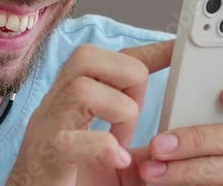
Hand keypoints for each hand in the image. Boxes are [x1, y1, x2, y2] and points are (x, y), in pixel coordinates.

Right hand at [6, 40, 173, 185]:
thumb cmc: (71, 182)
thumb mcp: (111, 156)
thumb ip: (133, 140)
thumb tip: (171, 133)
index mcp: (68, 100)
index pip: (104, 59)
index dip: (143, 50)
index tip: (175, 49)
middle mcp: (54, 106)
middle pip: (87, 56)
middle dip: (126, 79)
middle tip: (131, 116)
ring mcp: (47, 129)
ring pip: (82, 89)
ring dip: (118, 113)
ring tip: (121, 142)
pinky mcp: (46, 158)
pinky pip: (71, 140)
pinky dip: (103, 147)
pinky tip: (117, 159)